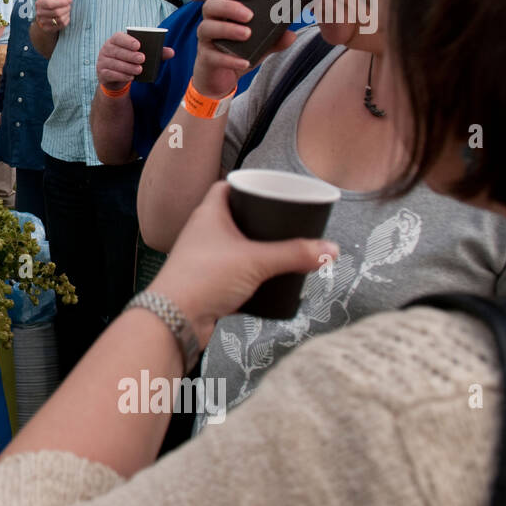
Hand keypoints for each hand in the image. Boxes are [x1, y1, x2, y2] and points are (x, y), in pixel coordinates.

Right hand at [34, 0, 71, 34]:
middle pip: (56, 12)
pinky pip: (61, 25)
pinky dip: (67, 20)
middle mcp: (40, 13)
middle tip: (69, 6)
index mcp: (40, 3)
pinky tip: (66, 16)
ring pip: (60, 19)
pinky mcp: (48, 28)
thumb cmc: (49, 4)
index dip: (63, 2)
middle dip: (66, 8)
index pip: (51, 4)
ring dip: (67, 14)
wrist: (42, 17)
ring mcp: (43, 22)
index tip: (70, 0)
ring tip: (68, 10)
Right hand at [97, 32, 174, 90]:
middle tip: (142, 59)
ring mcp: (102, 61)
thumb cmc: (130, 61)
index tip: (138, 45)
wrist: (116, 77)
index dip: (127, 41)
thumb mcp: (142, 55)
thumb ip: (156, 52)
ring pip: (114, 64)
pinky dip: (121, 76)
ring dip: (127, 67)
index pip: (118, 37)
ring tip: (139, 70)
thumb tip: (172, 52)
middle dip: (130, 55)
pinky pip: (110, 74)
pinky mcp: (101, 73)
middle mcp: (106, 49)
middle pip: (117, 51)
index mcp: (114, 41)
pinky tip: (130, 78)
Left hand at [146, 181, 338, 345]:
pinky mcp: (206, 282)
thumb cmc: (205, 278)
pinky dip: (249, 272)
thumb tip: (332, 249)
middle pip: (234, 216)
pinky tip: (267, 279)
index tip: (273, 189)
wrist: (174, 320)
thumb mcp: (257, 262)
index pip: (227, 187)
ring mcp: (202, 258)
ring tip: (282, 249)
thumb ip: (295, 254)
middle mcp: (202, 232)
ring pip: (234, 246)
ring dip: (255, 248)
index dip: (248, 185)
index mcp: (208, 214)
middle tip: (287, 221)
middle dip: (260, 218)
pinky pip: (232, 271)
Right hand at [193, 0, 296, 97]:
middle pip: (211, 6)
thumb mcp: (259, 44)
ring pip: (206, 28)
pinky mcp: (205, 59)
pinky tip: (245, 62)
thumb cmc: (238, 52)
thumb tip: (291, 35)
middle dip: (229, 7)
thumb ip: (274, 39)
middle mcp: (211, 22)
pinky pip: (213, 57)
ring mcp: (205, 41)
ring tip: (247, 34)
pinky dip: (229, 59)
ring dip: (227, 29)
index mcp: (224, 12)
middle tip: (250, 15)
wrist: (221, 79)